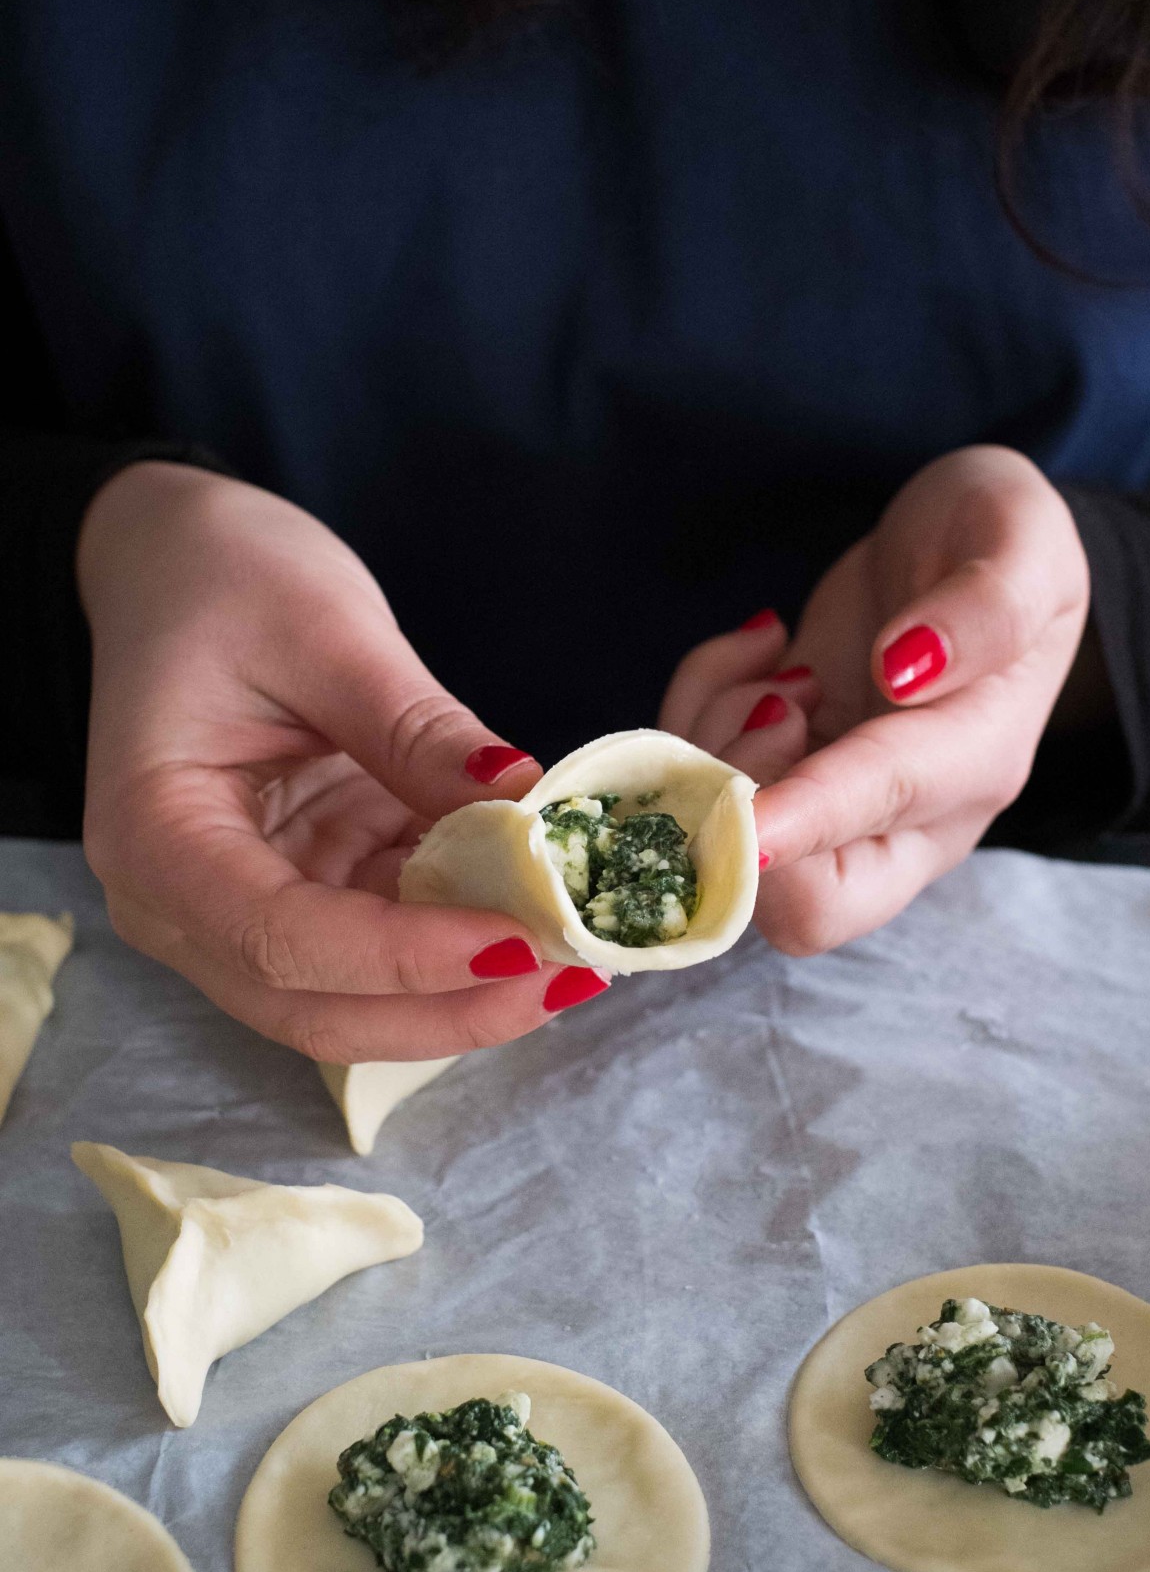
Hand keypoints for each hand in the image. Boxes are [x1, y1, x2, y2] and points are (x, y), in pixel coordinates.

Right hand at [79, 462, 606, 1060]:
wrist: (178, 563)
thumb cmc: (225, 577)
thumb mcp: (328, 632)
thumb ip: (418, 732)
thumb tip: (525, 809)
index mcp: (155, 835)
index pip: (279, 940)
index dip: (405, 960)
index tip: (520, 942)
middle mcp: (179, 903)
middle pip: (315, 1008)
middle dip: (448, 1008)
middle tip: (570, 971)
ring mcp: (236, 911)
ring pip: (353, 1001)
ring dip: (463, 994)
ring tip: (572, 958)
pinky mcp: (297, 897)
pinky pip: (379, 949)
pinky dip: (456, 946)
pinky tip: (534, 921)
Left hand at [660, 446, 1091, 953]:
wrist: (956, 541)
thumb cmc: (998, 536)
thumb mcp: (1020, 538)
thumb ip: (986, 607)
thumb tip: (907, 665)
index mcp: (977, 760)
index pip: (881, 805)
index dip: (805, 817)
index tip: (745, 819)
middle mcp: (906, 818)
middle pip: (809, 907)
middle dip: (743, 814)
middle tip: (772, 704)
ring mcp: (833, 813)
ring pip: (731, 851)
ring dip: (712, 745)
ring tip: (776, 666)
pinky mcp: (777, 786)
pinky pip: (695, 785)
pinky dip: (695, 711)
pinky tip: (757, 653)